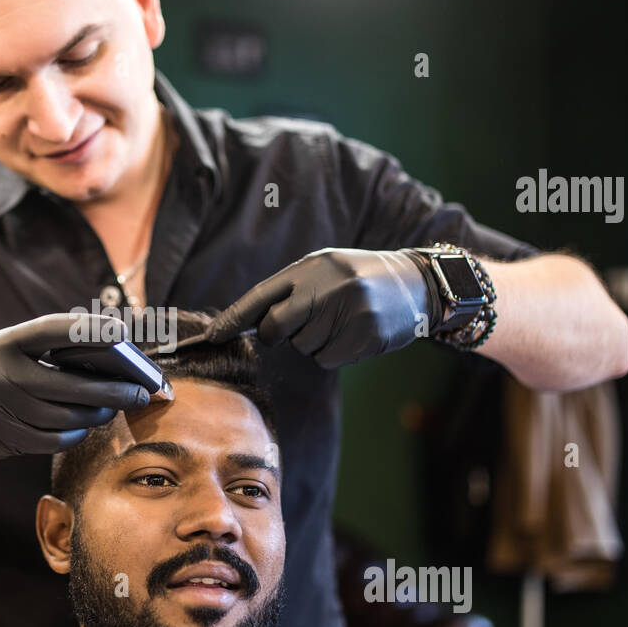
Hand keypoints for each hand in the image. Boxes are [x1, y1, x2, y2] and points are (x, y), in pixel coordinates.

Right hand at [0, 313, 152, 469]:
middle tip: (141, 392)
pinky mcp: (2, 436)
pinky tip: (84, 427)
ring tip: (113, 409)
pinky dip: (75, 434)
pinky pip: (52, 439)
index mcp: (4, 342)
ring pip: (64, 416)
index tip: (122, 335)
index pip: (54, 330)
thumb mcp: (10, 352)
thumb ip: (52, 352)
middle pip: (69, 384)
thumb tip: (116, 359)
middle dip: (112, 390)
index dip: (91, 330)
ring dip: (97, 415)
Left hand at [205, 248, 437, 368]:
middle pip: (275, 327)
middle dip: (276, 334)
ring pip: (302, 347)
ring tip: (340, 320)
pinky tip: (352, 334)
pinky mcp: (364, 336)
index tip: (211, 337)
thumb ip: (291, 291)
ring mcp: (347, 312)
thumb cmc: (360, 278)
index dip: (233, 318)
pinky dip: (333, 353)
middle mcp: (328, 287)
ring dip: (313, 342)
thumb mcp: (326, 270)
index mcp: (312, 267)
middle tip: (297, 325)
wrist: (416, 282)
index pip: (261, 295)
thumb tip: (249, 323)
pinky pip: (326, 359)